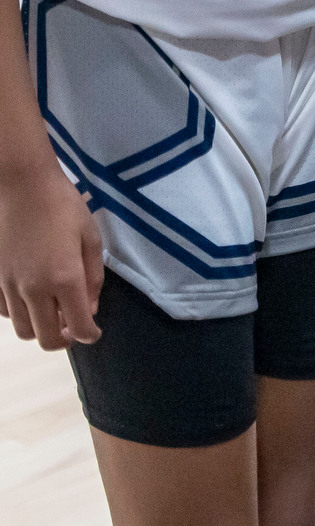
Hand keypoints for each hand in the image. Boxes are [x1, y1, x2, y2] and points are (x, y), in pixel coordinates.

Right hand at [1, 161, 103, 349]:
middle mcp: (33, 289)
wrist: (20, 185)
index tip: (94, 332)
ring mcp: (7, 285)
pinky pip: (3, 311)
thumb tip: (90, 309)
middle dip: (64, 340)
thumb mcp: (90, 238)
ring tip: (52, 311)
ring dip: (40, 327)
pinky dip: (18, 313)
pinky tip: (29, 297)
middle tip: (73, 327)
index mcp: (65, 279)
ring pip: (21, 329)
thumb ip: (93, 278)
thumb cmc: (62, 206)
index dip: (90, 335)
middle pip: (46, 339)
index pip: (78, 327)